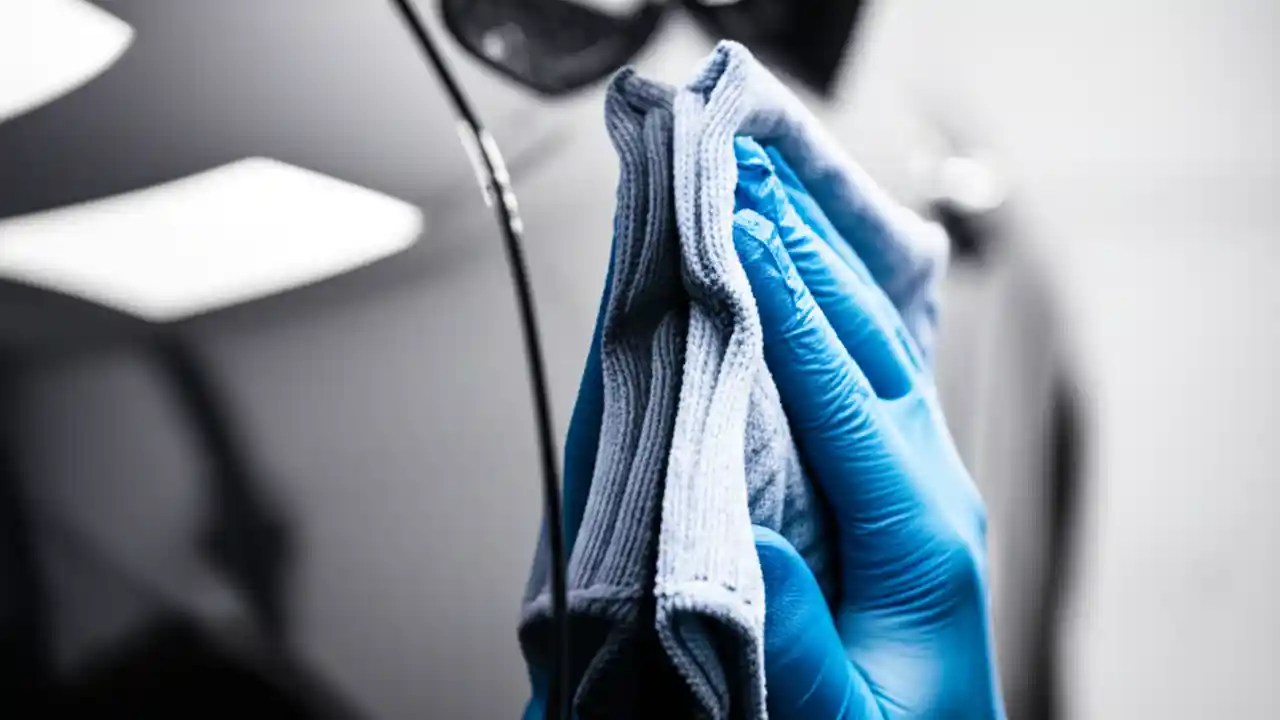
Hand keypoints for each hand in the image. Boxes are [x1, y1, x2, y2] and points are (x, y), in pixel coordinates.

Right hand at [732, 206, 1003, 718]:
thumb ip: (794, 645)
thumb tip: (738, 544)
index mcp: (920, 539)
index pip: (845, 395)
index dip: (791, 310)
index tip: (743, 236)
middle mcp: (931, 495)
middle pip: (869, 348)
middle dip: (810, 257)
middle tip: (755, 180)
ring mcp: (922, 488)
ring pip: (875, 354)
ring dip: (823, 275)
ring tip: (774, 205)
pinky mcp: (901, 495)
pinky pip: (866, 386)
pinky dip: (827, 325)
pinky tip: (800, 292)